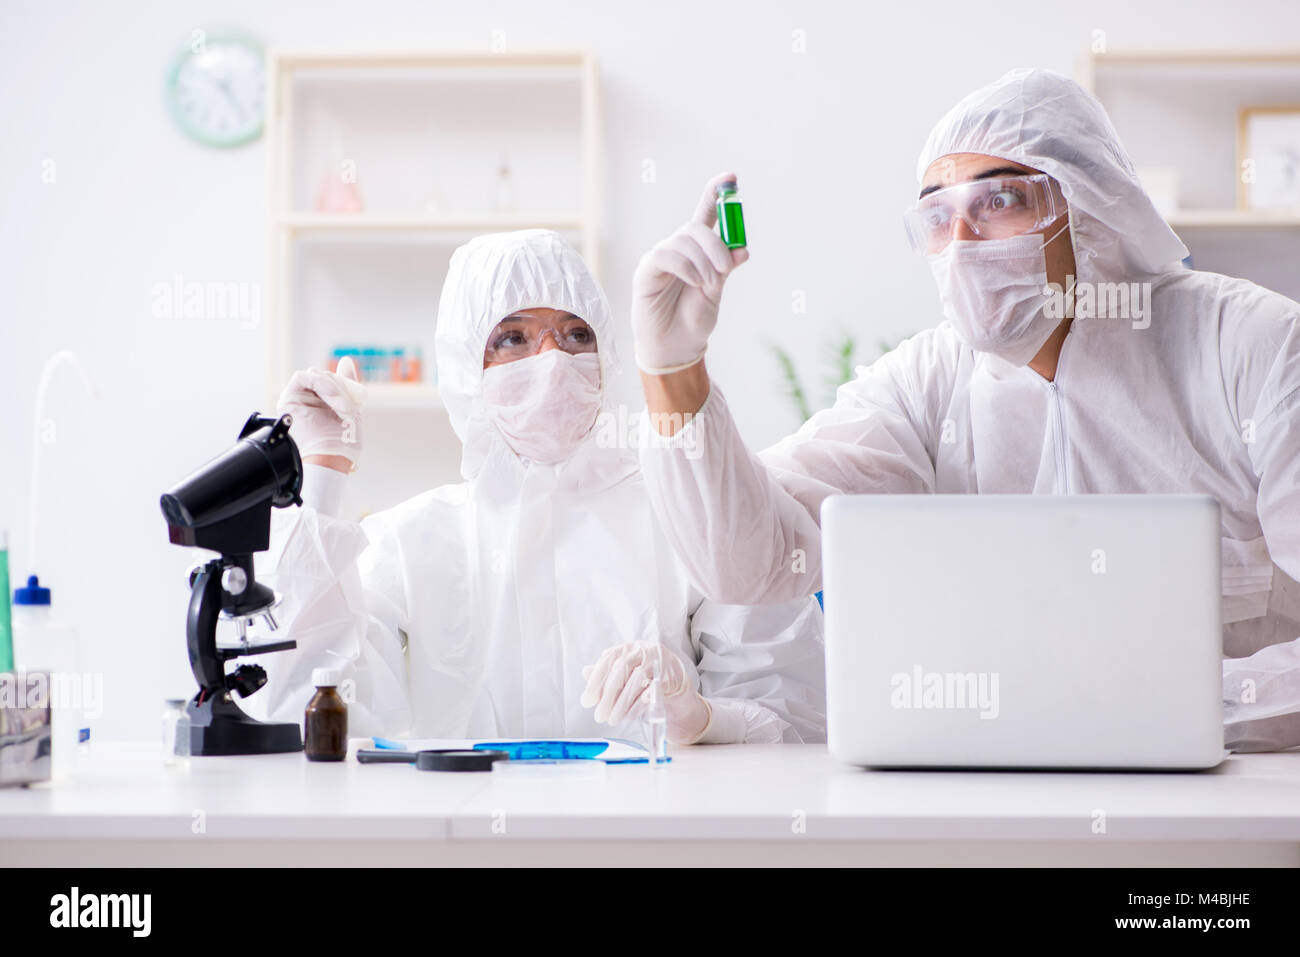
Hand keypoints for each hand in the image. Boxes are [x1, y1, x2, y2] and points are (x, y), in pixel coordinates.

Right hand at [276, 356, 366, 469]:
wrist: (332, 457)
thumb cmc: (343, 439)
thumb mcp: (351, 405)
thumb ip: (347, 382)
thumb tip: (346, 359)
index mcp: (321, 400)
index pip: (332, 378)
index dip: (346, 384)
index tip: (359, 398)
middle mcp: (307, 398)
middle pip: (324, 374)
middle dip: (341, 388)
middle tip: (349, 409)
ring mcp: (296, 399)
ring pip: (315, 374)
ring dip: (334, 389)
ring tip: (342, 410)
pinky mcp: (287, 400)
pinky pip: (302, 377)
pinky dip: (320, 383)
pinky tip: (331, 398)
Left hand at [580, 641, 712, 744]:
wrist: (676, 688)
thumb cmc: (645, 681)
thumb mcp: (624, 677)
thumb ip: (605, 675)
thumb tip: (585, 671)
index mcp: (629, 648)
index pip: (608, 659)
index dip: (595, 681)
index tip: (587, 701)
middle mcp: (644, 650)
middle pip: (621, 669)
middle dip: (607, 696)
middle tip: (599, 716)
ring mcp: (659, 662)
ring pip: (636, 680)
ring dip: (622, 704)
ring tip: (612, 720)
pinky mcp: (671, 678)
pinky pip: (652, 691)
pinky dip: (638, 706)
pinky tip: (629, 717)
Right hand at [631, 171, 749, 373]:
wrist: (676, 348)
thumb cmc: (693, 320)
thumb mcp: (716, 292)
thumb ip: (725, 269)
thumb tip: (742, 249)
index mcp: (698, 251)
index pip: (706, 214)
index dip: (716, 194)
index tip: (732, 178)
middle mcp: (678, 249)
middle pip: (695, 228)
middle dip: (715, 244)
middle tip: (725, 268)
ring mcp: (661, 258)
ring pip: (683, 241)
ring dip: (703, 261)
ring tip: (707, 285)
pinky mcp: (647, 271)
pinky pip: (666, 256)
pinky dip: (686, 267)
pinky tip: (693, 283)